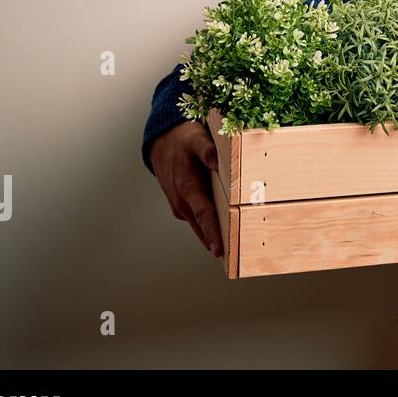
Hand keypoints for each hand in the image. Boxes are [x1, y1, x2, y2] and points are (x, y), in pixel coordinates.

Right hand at [150, 120, 223, 257]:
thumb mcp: (195, 138)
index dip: (212, 233)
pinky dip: (209, 226)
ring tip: (234, 252)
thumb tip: (217, 160)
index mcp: (186, 187)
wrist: (161, 141)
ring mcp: (181, 205)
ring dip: (214, 237)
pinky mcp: (183, 205)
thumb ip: (207, 149)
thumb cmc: (181, 140)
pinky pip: (199, 219)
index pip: (202, 214)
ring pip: (200, 225)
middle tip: (236, 258)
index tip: (220, 250)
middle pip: (203, 227)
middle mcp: (182, 201)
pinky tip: (225, 230)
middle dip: (218, 242)